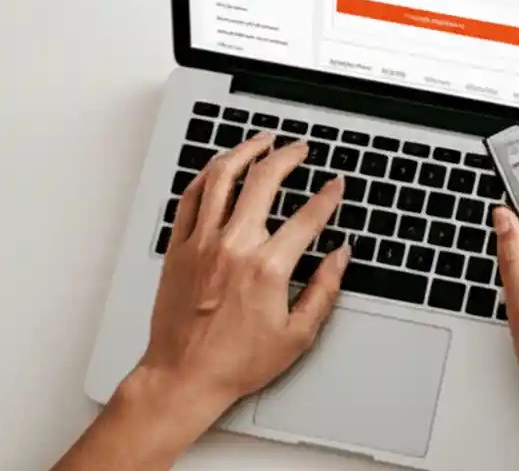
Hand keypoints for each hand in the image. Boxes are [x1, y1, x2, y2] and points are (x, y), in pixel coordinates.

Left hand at [139, 132, 349, 406]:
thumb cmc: (236, 361)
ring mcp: (201, 243)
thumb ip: (324, 288)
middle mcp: (234, 247)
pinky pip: (191, 199)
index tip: (335, 186)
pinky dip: (207, 176)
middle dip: (287, 157)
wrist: (183, 376)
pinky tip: (220, 167)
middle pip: (264, 181)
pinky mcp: (178, 249)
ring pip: (222, 179)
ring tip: (260, 141)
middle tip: (299, 149)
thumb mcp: (298, 334)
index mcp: (268, 268)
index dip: (328, 196)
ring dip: (245, 152)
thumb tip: (340, 256)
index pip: (307, 217)